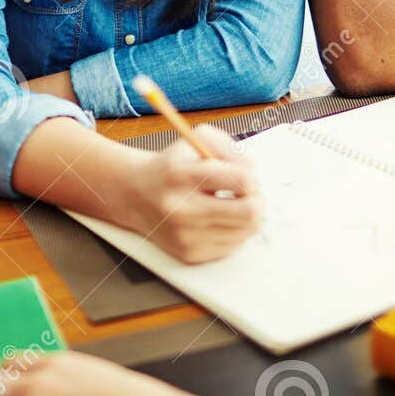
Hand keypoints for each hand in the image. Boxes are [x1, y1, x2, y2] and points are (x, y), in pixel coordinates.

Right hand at [120, 126, 260, 262]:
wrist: (137, 195)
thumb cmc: (172, 166)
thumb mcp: (196, 141)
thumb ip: (230, 148)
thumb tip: (253, 171)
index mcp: (181, 175)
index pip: (241, 181)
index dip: (253, 178)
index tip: (247, 178)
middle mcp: (180, 209)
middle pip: (248, 213)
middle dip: (257, 201)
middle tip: (251, 195)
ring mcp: (185, 236)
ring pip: (244, 232)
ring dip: (246, 217)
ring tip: (232, 204)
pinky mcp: (189, 254)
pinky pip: (232, 247)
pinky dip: (232, 232)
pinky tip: (218, 219)